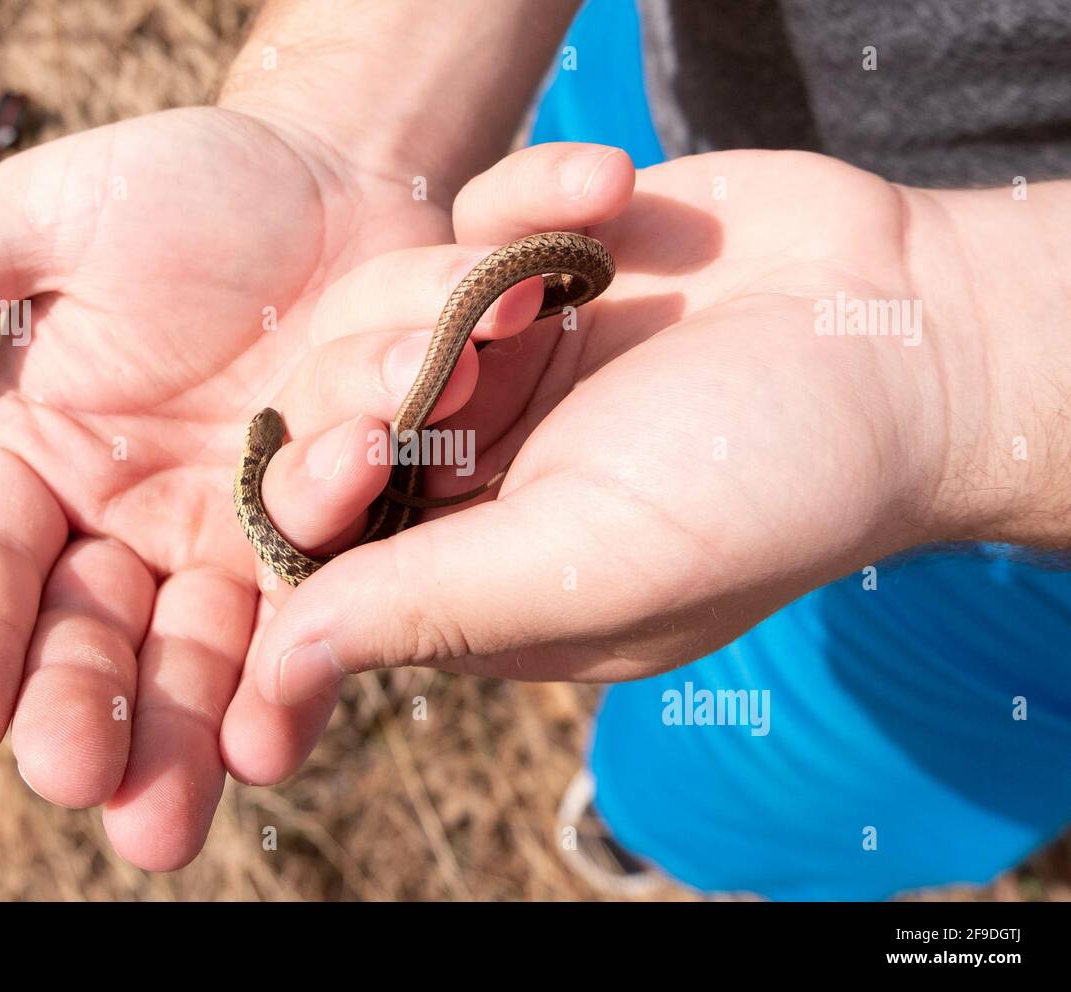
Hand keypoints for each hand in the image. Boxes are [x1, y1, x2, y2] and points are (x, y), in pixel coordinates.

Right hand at [0, 106, 451, 868]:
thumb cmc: (190, 187)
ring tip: (171, 815)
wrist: (343, 178)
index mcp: (50, 458)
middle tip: (77, 787)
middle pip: (99, 635)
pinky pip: (321, 596)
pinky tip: (277, 725)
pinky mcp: (342, 529)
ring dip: (189, 733)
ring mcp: (242, 534)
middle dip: (85, 714)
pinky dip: (303, 657)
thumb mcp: (49, 222)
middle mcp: (141, 517)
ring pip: (209, 650)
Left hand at [239, 142, 1070, 777]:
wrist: (904, 334)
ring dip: (453, 287)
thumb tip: (283, 672)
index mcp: (479, 576)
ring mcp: (505, 366)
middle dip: (383, 381)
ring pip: (384, 309)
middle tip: (468, 360)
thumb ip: (433, 608)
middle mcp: (476, 473)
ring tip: (542, 291)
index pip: (329, 559)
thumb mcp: (597, 564)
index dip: (312, 503)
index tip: (364, 456)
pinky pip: (473, 220)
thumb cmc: (765, 479)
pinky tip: (607, 198)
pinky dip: (527, 201)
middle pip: (334, 423)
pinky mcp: (540, 268)